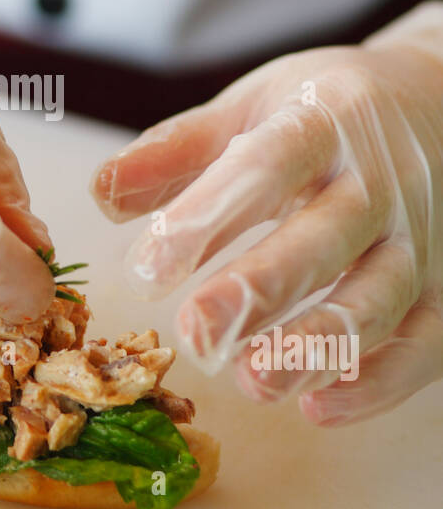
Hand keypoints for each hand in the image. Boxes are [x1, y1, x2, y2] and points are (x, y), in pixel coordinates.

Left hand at [90, 5, 442, 425]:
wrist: (442, 103)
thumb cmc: (327, 111)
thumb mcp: (251, 108)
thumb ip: (176, 150)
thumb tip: (100, 195)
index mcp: (325, 119)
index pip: (267, 165)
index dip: (208, 216)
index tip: (148, 269)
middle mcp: (382, 179)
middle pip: (326, 238)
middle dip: (261, 289)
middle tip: (196, 335)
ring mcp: (422, 237)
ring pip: (378, 298)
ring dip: (315, 346)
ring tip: (253, 383)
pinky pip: (423, 342)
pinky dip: (378, 383)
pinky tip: (318, 406)